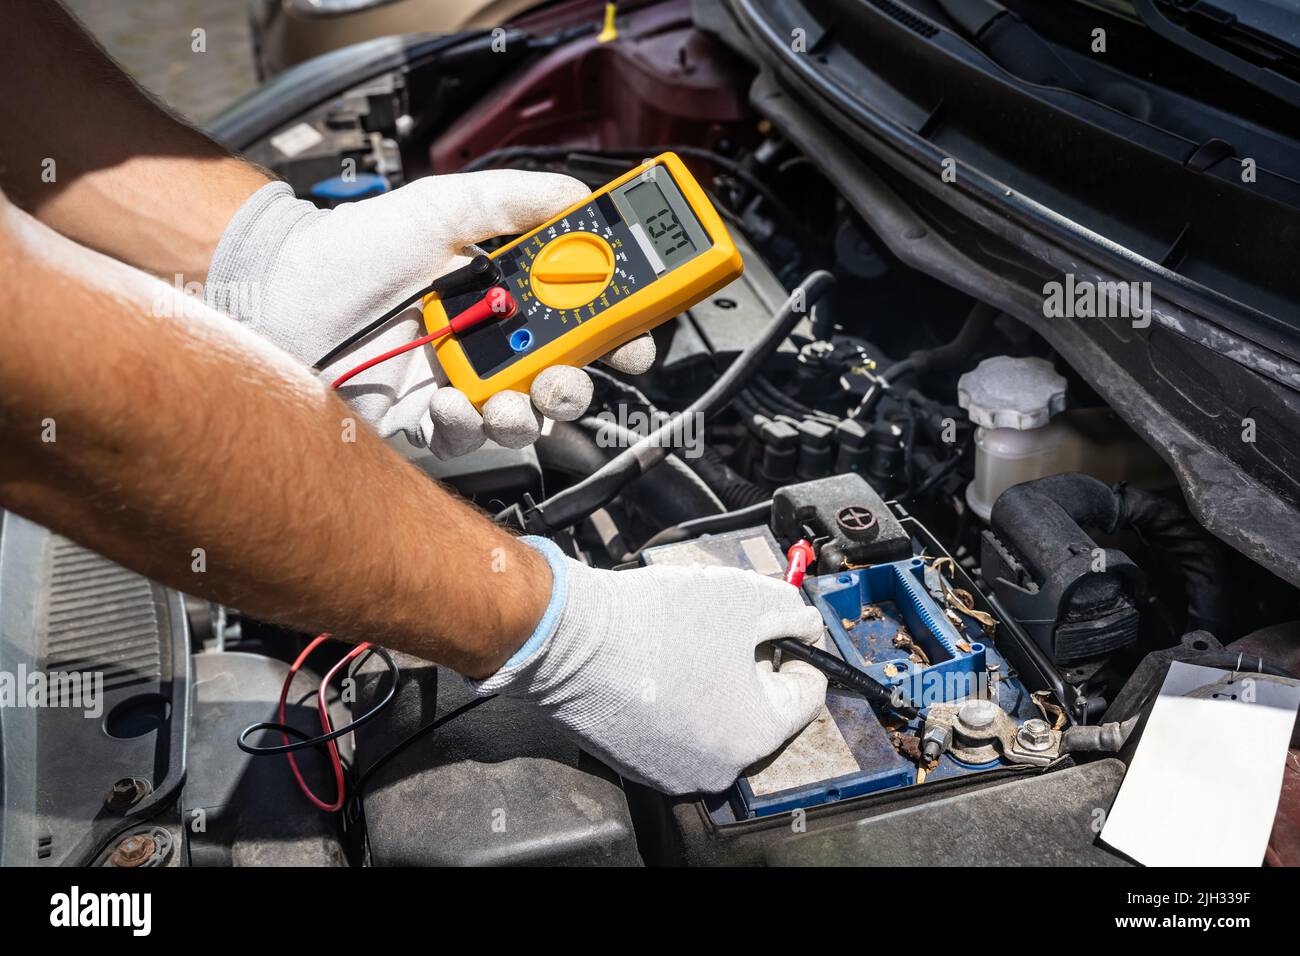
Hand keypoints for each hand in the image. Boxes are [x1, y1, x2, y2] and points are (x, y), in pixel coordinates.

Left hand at [205, 170, 655, 457]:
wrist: (276, 292)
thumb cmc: (349, 250)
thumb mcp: (441, 206)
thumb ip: (512, 201)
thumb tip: (575, 196)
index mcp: (504, 297)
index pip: (579, 320)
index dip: (615, 333)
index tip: (634, 337)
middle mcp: (488, 346)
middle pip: (562, 380)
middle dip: (578, 385)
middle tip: (568, 377)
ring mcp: (459, 388)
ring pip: (523, 420)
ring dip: (528, 414)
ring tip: (509, 398)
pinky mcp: (422, 423)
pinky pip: (464, 440)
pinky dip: (466, 425)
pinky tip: (447, 401)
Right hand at [472, 537, 828, 794]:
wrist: (566, 639)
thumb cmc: (653, 621)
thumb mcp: (744, 596)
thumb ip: (792, 610)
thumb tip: (804, 623)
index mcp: (757, 733)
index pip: (808, 691)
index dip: (796, 647)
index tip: (776, 624)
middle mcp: (721, 767)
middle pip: (761, 707)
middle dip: (750, 664)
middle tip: (723, 626)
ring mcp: (676, 772)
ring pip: (717, 717)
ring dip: (713, 681)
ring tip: (684, 642)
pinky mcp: (638, 765)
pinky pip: (677, 729)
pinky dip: (676, 698)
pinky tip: (657, 664)